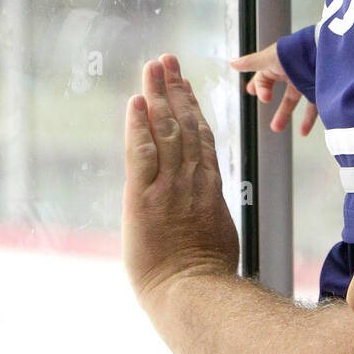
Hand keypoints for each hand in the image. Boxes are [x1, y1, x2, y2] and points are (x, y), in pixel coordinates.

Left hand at [122, 54, 239, 313]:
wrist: (194, 294)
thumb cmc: (208, 277)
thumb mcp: (217, 235)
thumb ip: (208, 214)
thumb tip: (205, 212)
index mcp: (209, 187)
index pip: (201, 136)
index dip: (192, 107)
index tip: (185, 84)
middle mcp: (191, 178)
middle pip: (183, 123)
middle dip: (174, 88)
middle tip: (166, 60)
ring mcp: (169, 185)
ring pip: (164, 130)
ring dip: (157, 95)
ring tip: (152, 67)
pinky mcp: (144, 197)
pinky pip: (141, 153)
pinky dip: (139, 125)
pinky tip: (136, 101)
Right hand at [230, 42, 318, 134]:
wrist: (322, 53)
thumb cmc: (294, 52)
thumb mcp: (268, 59)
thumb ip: (251, 63)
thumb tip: (232, 63)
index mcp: (278, 63)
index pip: (264, 77)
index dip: (260, 88)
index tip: (264, 97)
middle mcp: (292, 72)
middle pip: (279, 89)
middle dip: (271, 99)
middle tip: (266, 106)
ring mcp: (306, 81)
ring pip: (293, 100)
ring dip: (284, 114)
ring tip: (276, 128)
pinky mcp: (319, 90)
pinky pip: (312, 108)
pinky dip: (307, 120)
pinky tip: (303, 132)